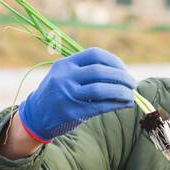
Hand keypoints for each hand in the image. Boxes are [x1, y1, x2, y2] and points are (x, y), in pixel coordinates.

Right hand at [16, 47, 137, 142]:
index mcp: (65, 64)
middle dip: (121, 77)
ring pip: (101, 89)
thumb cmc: (58, 93)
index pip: (95, 54)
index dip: (114, 61)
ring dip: (121, 92)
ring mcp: (68, 95)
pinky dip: (116, 104)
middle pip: (100, 71)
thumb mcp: (65, 75)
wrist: (36, 115)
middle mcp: (65, 77)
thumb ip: (87, 71)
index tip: (124, 70)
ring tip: (131, 96)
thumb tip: (122, 74)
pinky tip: (126, 104)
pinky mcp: (73, 112)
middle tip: (133, 84)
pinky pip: (100, 106)